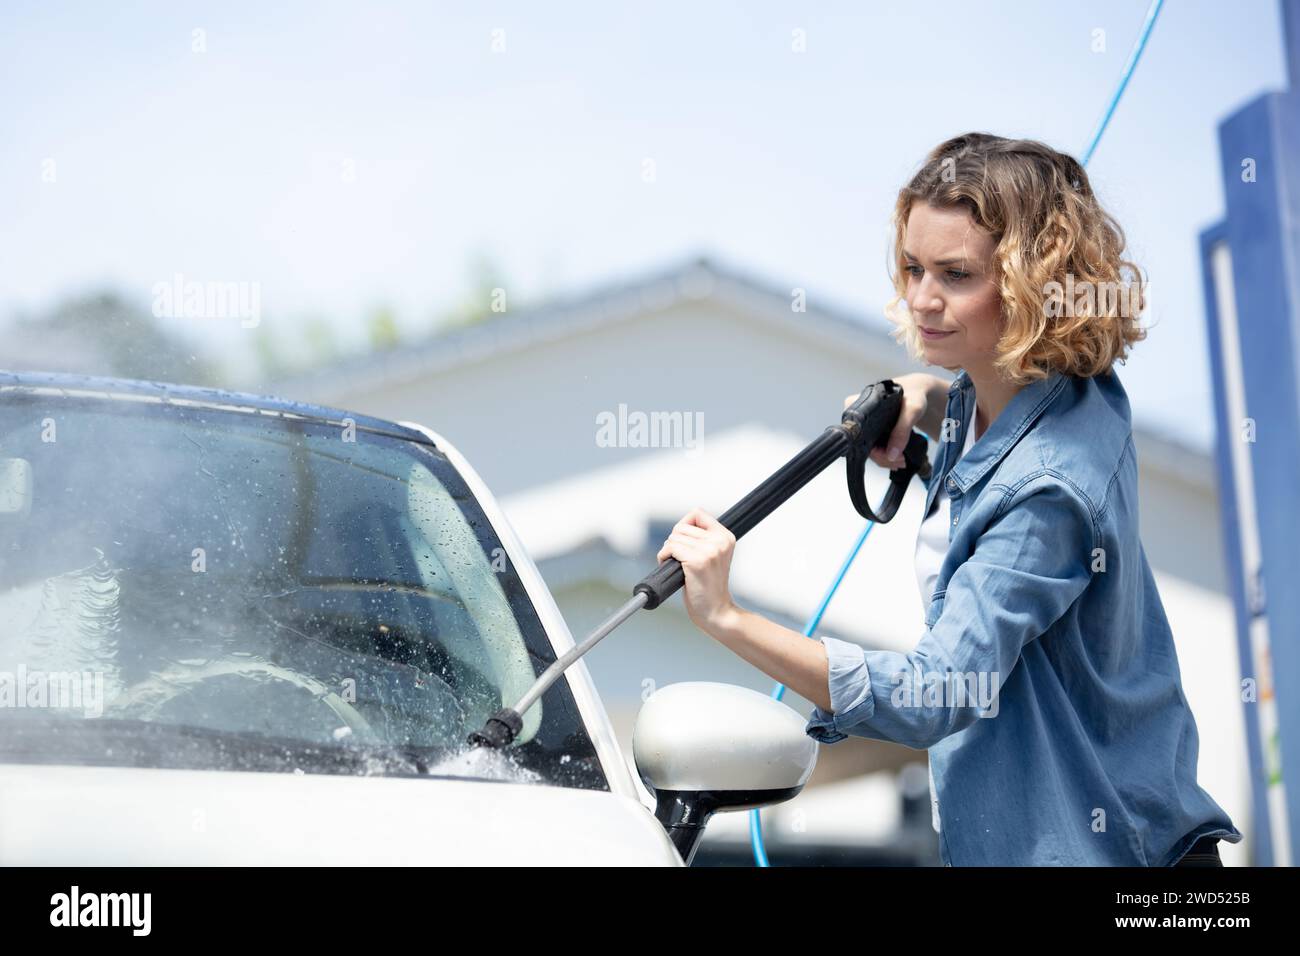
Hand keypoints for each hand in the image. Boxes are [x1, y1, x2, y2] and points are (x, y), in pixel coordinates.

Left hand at [655, 507, 738, 635]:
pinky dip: (664, 557)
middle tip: (680, 559)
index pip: (697, 513)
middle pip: (681, 526)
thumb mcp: (713, 556)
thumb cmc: (709, 586)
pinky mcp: (697, 561)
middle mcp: (719, 541)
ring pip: (673, 537)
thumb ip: (703, 538)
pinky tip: (671, 567)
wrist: (715, 611)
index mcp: (726, 536)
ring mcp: (709, 550)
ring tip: (678, 566)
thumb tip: (681, 525)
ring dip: (669, 551)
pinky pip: (670, 548)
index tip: (685, 542)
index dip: (684, 526)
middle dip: (675, 541)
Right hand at [843, 372, 931, 468]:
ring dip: (886, 458)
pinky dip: (885, 454)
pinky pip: (873, 446)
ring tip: (902, 460)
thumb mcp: (911, 410)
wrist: (918, 391)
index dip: (874, 451)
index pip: (859, 436)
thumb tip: (892, 454)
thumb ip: (901, 431)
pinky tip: (897, 457)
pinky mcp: (870, 429)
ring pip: (869, 448)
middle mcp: (855, 415)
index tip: (891, 457)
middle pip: (863, 445)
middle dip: (883, 457)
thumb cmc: (913, 395)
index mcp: (856, 405)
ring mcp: (863, 423)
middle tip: (901, 461)